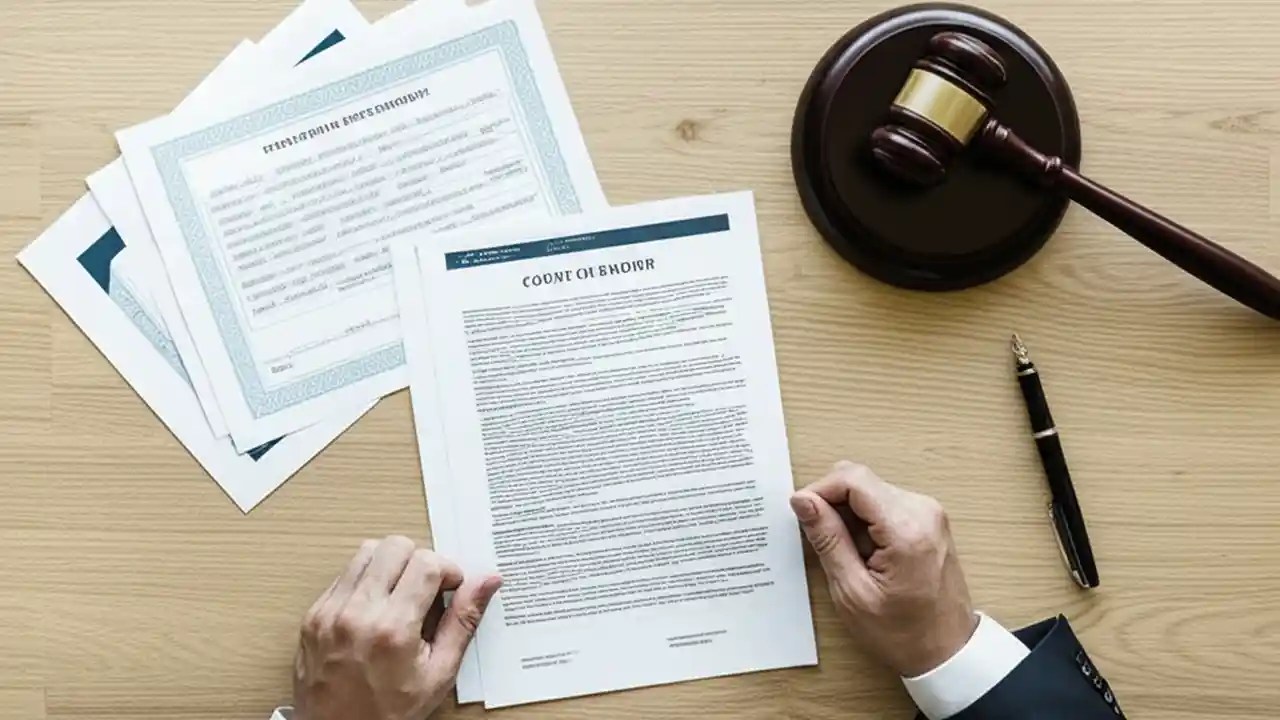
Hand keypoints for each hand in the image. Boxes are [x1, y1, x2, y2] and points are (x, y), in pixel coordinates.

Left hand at [293, 536, 501, 719]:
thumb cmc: (388, 713)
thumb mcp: (438, 674)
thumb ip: (463, 621)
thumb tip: (487, 581)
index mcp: (393, 629)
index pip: (426, 562)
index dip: (448, 569)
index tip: (452, 587)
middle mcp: (357, 613)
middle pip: (395, 546)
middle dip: (420, 560)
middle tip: (427, 589)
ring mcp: (329, 612)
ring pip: (367, 551)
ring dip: (391, 564)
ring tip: (401, 595)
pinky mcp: (313, 615)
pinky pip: (344, 574)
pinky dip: (366, 580)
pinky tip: (377, 607)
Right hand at [790, 462, 976, 677]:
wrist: (949, 652)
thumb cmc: (903, 634)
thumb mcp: (852, 592)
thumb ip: (828, 539)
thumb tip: (803, 501)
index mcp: (906, 529)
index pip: (853, 479)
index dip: (819, 490)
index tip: (800, 514)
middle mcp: (923, 511)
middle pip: (861, 480)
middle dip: (832, 502)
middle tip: (820, 539)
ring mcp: (929, 513)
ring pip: (870, 490)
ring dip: (848, 514)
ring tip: (846, 554)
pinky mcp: (928, 519)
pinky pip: (884, 503)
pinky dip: (864, 520)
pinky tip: (862, 552)